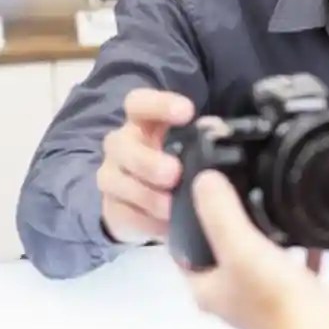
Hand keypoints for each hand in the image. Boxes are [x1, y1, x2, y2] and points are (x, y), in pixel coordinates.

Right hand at [97, 88, 195, 243]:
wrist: (148, 202)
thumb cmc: (174, 161)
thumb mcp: (190, 145)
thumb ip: (203, 135)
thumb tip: (218, 131)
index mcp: (143, 122)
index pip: (140, 103)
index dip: (160, 104)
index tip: (186, 112)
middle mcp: (121, 144)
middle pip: (121, 144)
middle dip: (147, 160)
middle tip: (174, 173)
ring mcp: (111, 175)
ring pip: (115, 181)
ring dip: (145, 195)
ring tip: (170, 207)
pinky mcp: (110, 207)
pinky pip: (120, 212)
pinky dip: (143, 220)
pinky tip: (163, 225)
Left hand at [180, 170, 328, 328]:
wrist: (323, 328)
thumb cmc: (277, 299)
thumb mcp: (239, 244)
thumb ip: (219, 210)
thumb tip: (203, 182)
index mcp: (206, 289)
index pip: (182, 249)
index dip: (186, 220)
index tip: (197, 193)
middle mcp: (229, 297)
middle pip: (216, 250)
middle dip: (224, 222)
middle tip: (230, 192)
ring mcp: (258, 298)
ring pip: (249, 256)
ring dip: (256, 233)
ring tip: (262, 204)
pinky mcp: (286, 296)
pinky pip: (282, 263)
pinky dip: (288, 246)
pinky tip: (297, 229)